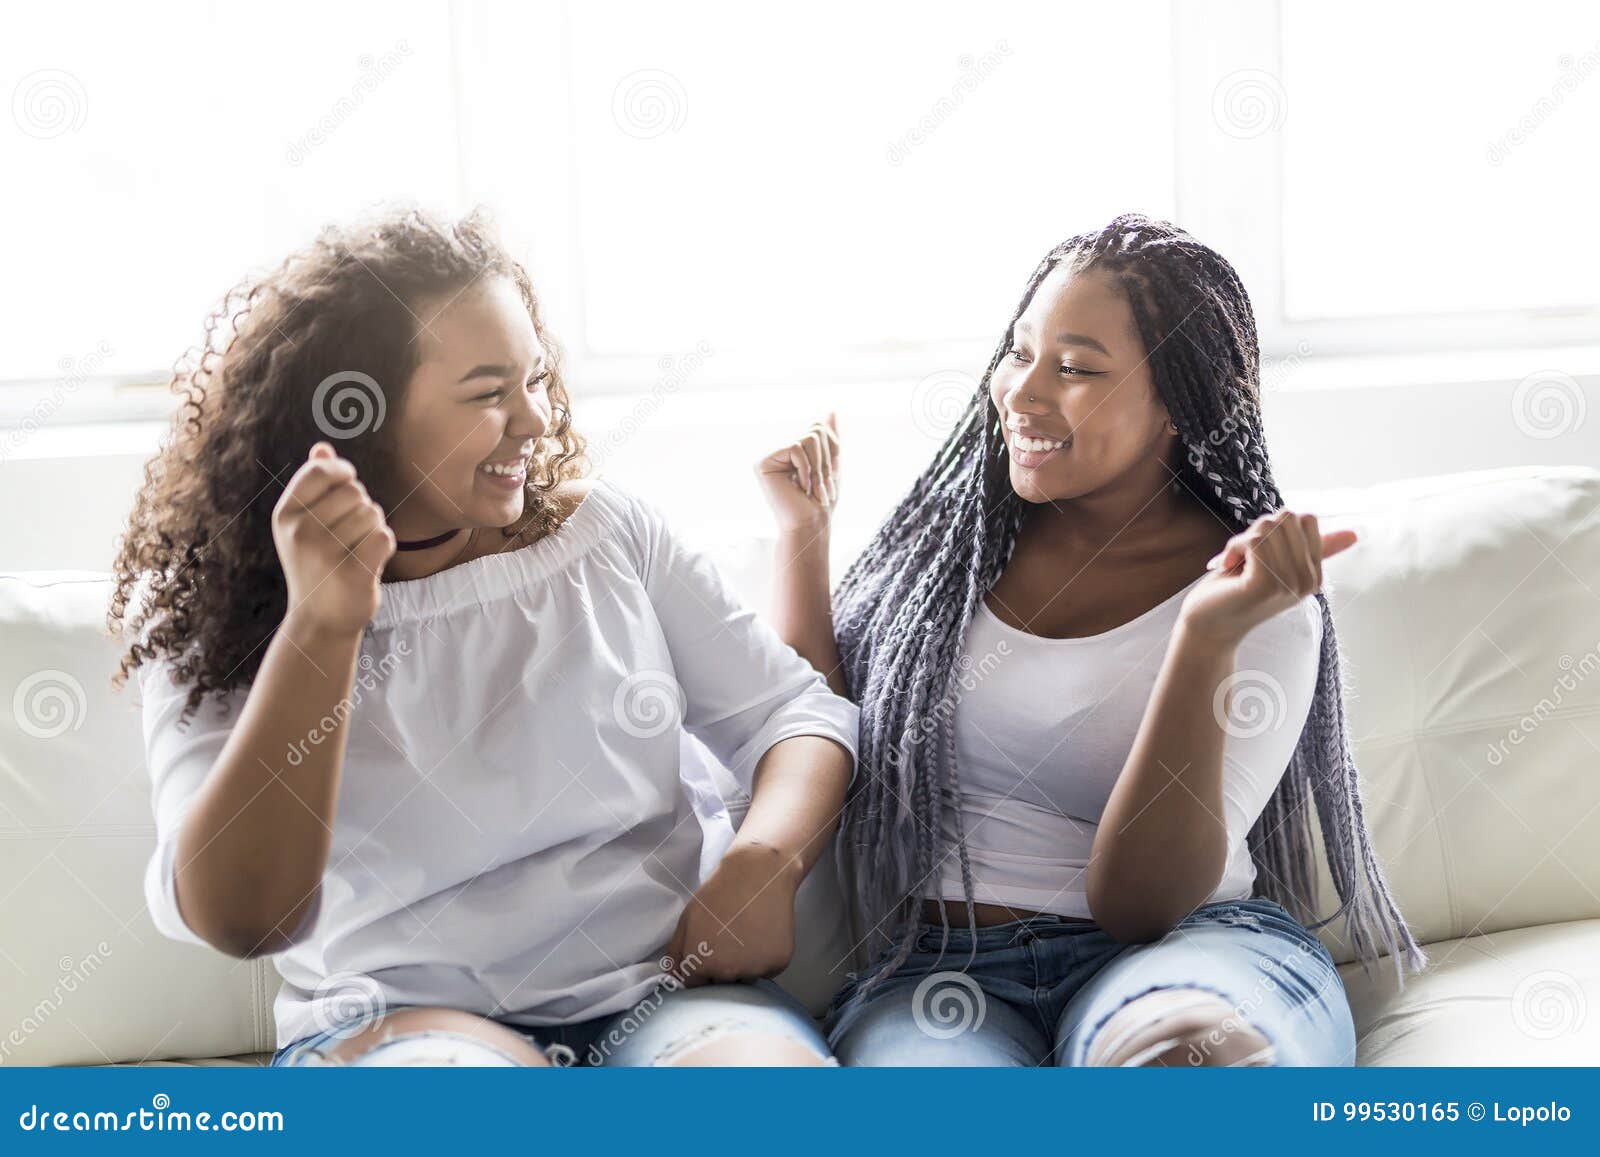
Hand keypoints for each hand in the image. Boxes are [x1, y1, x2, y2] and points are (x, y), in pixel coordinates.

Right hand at [271, 442, 396, 635]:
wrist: (320, 619)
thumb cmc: (317, 564)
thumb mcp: (305, 524)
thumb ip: (314, 485)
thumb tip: (322, 447)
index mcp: (286, 515)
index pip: (321, 470)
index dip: (342, 471)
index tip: (349, 485)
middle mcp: (300, 532)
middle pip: (354, 491)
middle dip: (362, 507)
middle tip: (350, 534)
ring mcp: (324, 553)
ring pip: (372, 514)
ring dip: (374, 529)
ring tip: (357, 550)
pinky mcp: (351, 572)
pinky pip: (384, 536)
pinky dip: (385, 546)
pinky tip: (370, 561)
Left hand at [661, 841, 799, 985]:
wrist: (758, 873)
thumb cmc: (719, 893)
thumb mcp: (687, 919)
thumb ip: (677, 953)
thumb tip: (675, 979)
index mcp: (701, 964)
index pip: (696, 985)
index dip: (701, 968)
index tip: (709, 949)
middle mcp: (728, 973)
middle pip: (722, 984)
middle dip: (723, 968)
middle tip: (729, 936)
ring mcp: (755, 969)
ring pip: (746, 978)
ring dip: (745, 965)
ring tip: (747, 932)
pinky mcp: (779, 963)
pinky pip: (767, 970)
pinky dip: (765, 958)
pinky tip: (763, 933)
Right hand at [755, 412, 839, 533]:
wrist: (809, 525)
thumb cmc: (820, 501)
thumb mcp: (831, 464)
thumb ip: (830, 436)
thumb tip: (833, 410)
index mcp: (794, 450)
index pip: (819, 428)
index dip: (832, 449)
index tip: (830, 476)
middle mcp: (779, 450)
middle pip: (815, 430)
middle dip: (826, 460)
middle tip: (821, 486)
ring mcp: (769, 456)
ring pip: (807, 438)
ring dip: (818, 467)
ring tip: (812, 488)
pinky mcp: (763, 462)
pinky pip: (795, 448)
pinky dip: (805, 469)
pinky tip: (799, 487)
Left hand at [1178, 510, 1354, 644]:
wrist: (1208, 625)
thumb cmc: (1236, 589)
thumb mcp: (1276, 563)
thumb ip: (1309, 547)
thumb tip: (1354, 533)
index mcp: (1314, 575)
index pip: (1307, 519)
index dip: (1275, 527)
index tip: (1258, 552)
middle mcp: (1307, 581)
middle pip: (1287, 518)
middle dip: (1257, 531)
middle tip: (1243, 558)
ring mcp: (1289, 583)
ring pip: (1267, 526)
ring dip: (1241, 541)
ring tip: (1234, 565)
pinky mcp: (1266, 584)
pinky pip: (1253, 540)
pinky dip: (1233, 547)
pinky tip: (1226, 567)